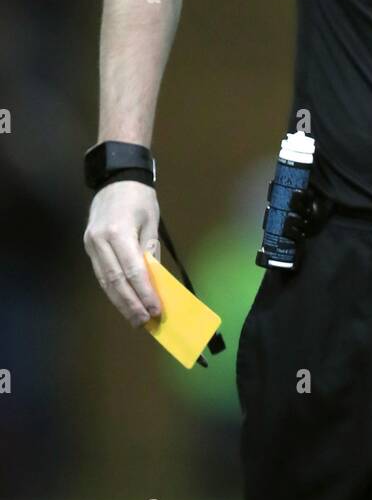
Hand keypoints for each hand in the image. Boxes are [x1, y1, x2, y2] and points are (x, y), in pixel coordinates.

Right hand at [83, 181, 162, 325]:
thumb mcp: (151, 222)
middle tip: (145, 321)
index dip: (144, 293)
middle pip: (116, 281)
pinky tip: (123, 301)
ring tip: (135, 318)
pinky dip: (113, 290)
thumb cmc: (139, 198)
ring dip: (120, 302)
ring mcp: (91, 244)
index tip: (156, 309)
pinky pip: (101, 273)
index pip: (133, 271)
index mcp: (119, 233)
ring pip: (105, 281)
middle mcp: (100, 241)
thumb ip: (150, 251)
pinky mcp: (89, 246)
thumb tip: (155, 282)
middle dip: (131, 303)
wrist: (115, 178)